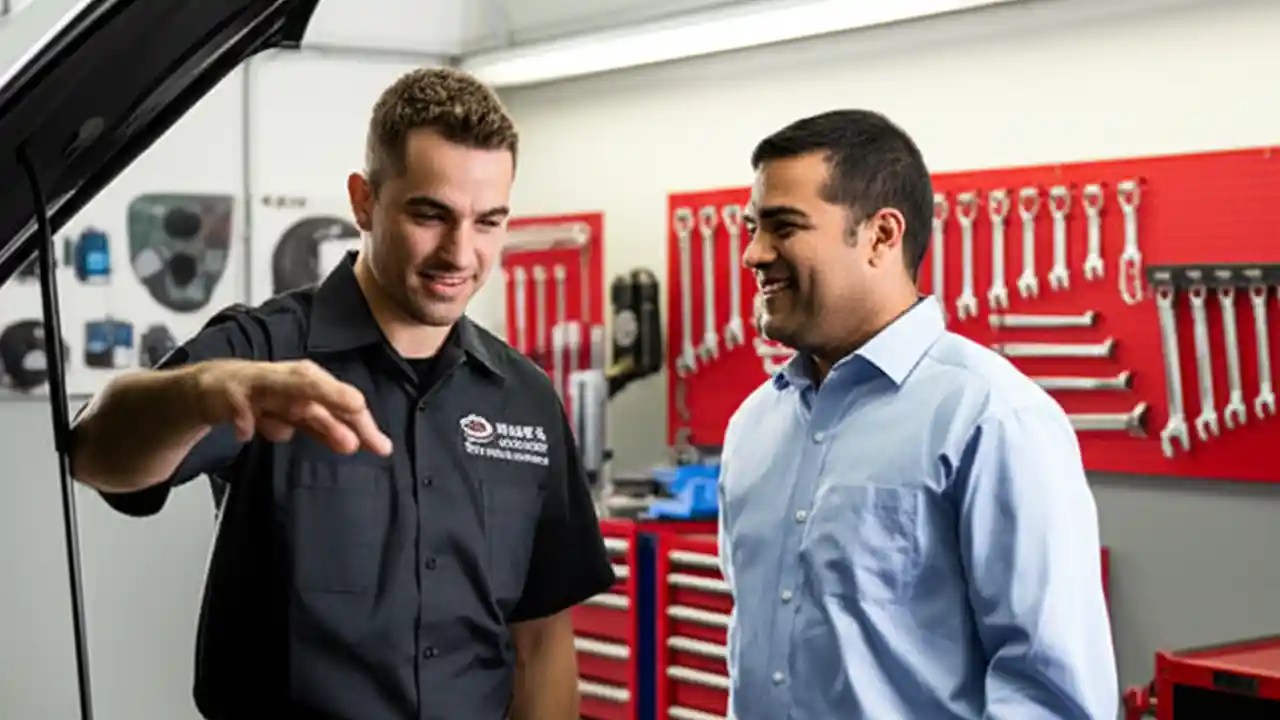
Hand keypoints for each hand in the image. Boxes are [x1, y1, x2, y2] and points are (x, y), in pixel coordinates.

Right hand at [193, 359, 392, 455]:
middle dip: (334, 394)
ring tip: (308, 415)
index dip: (360, 423)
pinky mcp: (227, 392)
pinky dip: (240, 416)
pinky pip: (234, 403)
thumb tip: (359, 443)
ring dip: (290, 398)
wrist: (211, 389)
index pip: (339, 403)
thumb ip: (327, 429)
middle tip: (358, 406)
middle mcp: (287, 380)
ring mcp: (256, 383)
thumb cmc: (264, 398)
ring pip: (277, 384)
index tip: (381, 444)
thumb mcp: (298, 417)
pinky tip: (246, 432)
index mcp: (308, 385)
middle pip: (313, 385)